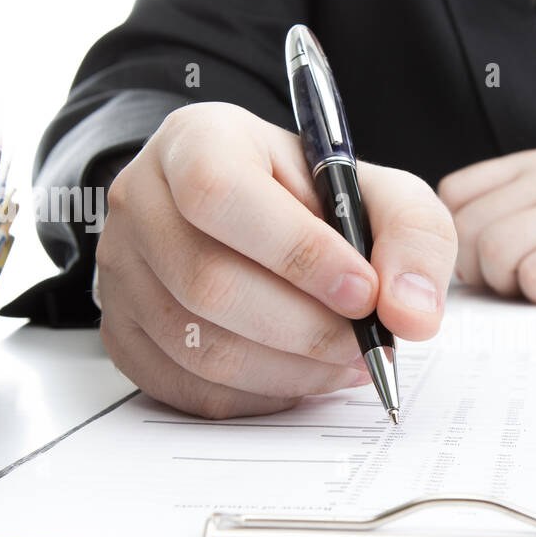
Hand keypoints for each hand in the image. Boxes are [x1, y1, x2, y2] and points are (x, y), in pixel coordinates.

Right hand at [95, 102, 455, 417]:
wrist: (259, 224)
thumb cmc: (317, 204)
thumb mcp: (382, 194)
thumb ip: (414, 239)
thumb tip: (410, 313)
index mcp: (198, 141)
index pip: (220, 192)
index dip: (296, 252)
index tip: (362, 291)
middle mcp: (141, 201)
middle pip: (207, 283)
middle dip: (306, 328)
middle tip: (365, 343)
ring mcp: (121, 273)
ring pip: (198, 346)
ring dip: (289, 370)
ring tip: (344, 362)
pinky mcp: (124, 336)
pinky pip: (189, 389)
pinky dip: (259, 395)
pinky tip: (302, 374)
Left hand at [439, 149, 535, 302]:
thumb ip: (513, 214)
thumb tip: (451, 262)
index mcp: (534, 164)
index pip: (453, 195)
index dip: (457, 240)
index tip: (488, 265)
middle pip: (469, 231)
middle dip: (484, 274)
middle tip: (521, 284)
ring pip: (495, 254)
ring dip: (514, 287)